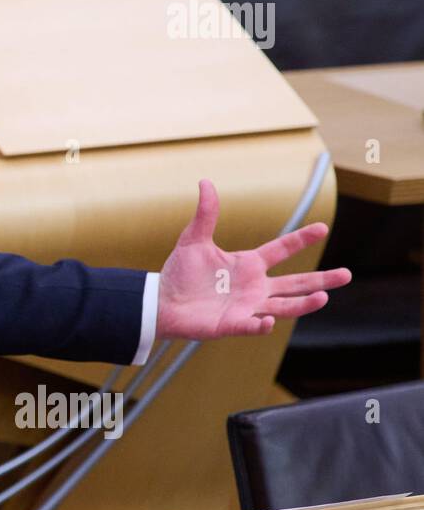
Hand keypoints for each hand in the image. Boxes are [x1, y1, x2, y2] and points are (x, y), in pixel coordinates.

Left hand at [155, 180, 351, 339]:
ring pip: (284, 307)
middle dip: (321, 281)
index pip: (282, 249)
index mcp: (249, 264)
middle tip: (347, 275)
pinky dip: (260, 325)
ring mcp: (247, 307)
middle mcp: (255, 287)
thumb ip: (205, 215)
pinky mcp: (233, 324)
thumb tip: (205, 183)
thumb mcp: (193, 240)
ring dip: (303, 304)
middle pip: (295, 283)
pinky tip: (267, 321)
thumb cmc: (181, 273)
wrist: (162, 302)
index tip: (323, 227)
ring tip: (323, 298)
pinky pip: (251, 325)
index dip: (301, 239)